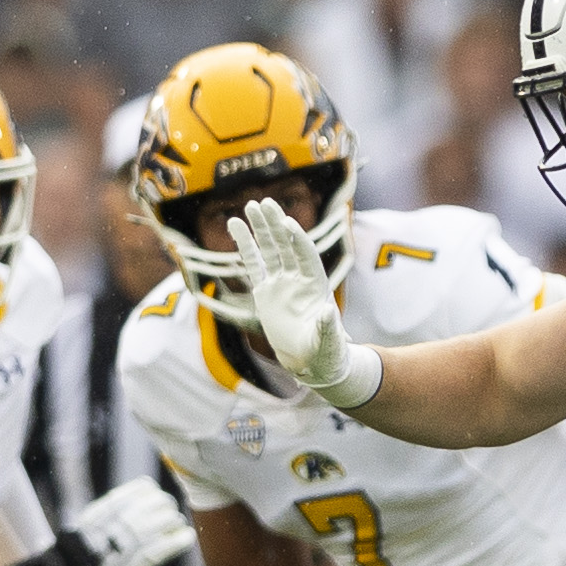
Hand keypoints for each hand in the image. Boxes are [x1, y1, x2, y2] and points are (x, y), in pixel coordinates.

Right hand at [69, 477, 195, 565]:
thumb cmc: (78, 550)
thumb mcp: (90, 519)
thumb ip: (112, 508)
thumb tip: (135, 496)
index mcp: (111, 505)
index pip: (144, 487)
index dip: (152, 493)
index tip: (154, 499)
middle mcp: (126, 517)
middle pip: (162, 501)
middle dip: (167, 508)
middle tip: (168, 517)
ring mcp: (136, 537)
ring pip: (171, 519)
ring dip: (175, 523)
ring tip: (174, 529)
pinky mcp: (145, 559)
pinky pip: (173, 543)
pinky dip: (182, 539)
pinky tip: (186, 537)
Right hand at [227, 197, 377, 402]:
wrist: (311, 362)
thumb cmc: (327, 352)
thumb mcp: (330, 341)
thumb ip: (329, 327)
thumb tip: (329, 312)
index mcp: (316, 285)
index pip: (306, 255)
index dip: (297, 239)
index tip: (286, 223)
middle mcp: (298, 279)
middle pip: (286, 245)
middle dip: (275, 225)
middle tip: (263, 202)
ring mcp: (281, 283)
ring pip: (268, 250)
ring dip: (260, 228)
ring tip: (249, 205)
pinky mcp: (265, 292)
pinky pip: (253, 265)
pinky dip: (245, 246)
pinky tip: (235, 225)